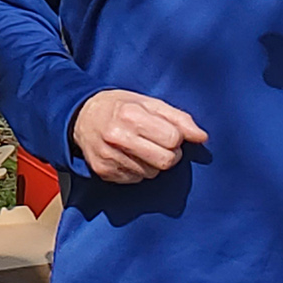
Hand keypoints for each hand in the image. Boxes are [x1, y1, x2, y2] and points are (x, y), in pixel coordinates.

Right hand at [71, 89, 207, 183]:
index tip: (168, 132)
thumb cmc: (119, 106)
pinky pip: (136, 180)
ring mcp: (109, 157)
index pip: (173, 139)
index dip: (176, 137)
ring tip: (141, 147)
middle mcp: (118, 137)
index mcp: (131, 115)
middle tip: (159, 143)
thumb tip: (202, 137)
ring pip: (152, 173)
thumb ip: (178, 118)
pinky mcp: (104, 172)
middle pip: (166, 160)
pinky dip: (138, 170)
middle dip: (169, 153)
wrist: (80, 116)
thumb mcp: (148, 102)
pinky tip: (129, 156)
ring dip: (153, 163)